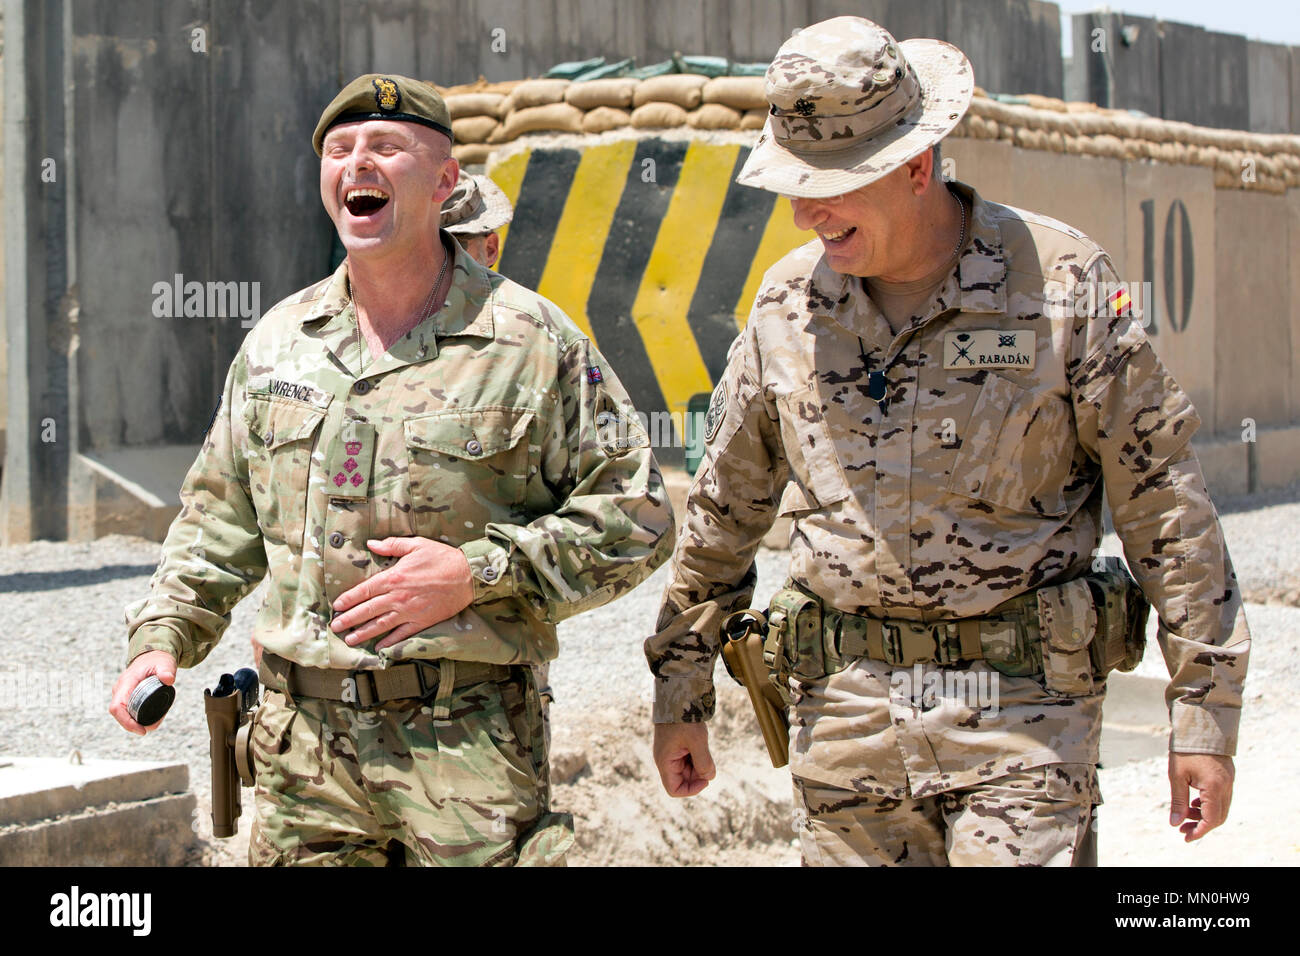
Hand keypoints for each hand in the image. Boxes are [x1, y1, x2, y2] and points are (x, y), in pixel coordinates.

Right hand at [109, 650, 176, 735]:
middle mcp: (120, 689)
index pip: (117, 706)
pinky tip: (150, 720)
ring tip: (154, 723)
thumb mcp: (165, 663)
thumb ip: (167, 670)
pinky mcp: (127, 697)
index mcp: (126, 682)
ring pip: (124, 714)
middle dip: (133, 725)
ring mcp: (122, 694)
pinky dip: (137, 717)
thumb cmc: (157, 660)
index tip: (142, 730)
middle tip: (152, 727)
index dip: (126, 721)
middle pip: (120, 714)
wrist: (152, 656)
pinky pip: (128, 711)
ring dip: (136, 722)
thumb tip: (168, 679)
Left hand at [330, 537, 474, 650]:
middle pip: (367, 610)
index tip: (337, 606)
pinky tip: (378, 647)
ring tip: (349, 639)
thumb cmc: (442, 558)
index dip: (349, 599)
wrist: (467, 576)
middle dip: (349, 620)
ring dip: (363, 633)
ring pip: (380, 625)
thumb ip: (392, 545)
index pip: (364, 590)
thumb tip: (371, 544)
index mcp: (394, 577)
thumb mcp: (416, 545)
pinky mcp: (422, 622)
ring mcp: (409, 612)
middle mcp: (398, 597)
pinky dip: (389, 642)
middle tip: (335, 627)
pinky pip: (402, 634)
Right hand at [653, 722, 715, 796]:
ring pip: (687, 770)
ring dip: (699, 765)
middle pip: (683, 780)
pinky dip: (697, 757)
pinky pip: (688, 759)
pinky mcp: (677, 746)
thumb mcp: (697, 740)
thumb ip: (703, 762)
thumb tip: (709, 777)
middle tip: (708, 761)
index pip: (674, 789)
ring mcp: (671, 753)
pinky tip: (701, 744)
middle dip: (698, 775)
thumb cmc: (683, 718)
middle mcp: (666, 760)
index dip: (691, 790)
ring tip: (703, 748)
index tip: (705, 779)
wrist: (677, 696)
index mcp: (665, 762)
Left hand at [1168, 752, 1233, 840]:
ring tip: (1185, 813)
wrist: (1200, 726)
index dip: (1199, 832)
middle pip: (1218, 816)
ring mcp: (1229, 781)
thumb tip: (1175, 823)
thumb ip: (1178, 801)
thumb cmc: (1185, 749)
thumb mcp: (1177, 776)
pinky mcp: (1228, 776)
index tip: (1185, 837)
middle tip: (1182, 828)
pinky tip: (1194, 802)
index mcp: (1214, 787)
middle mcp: (1226, 786)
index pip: (1211, 819)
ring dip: (1204, 815)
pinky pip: (1222, 798)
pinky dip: (1209, 804)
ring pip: (1221, 808)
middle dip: (1201, 825)